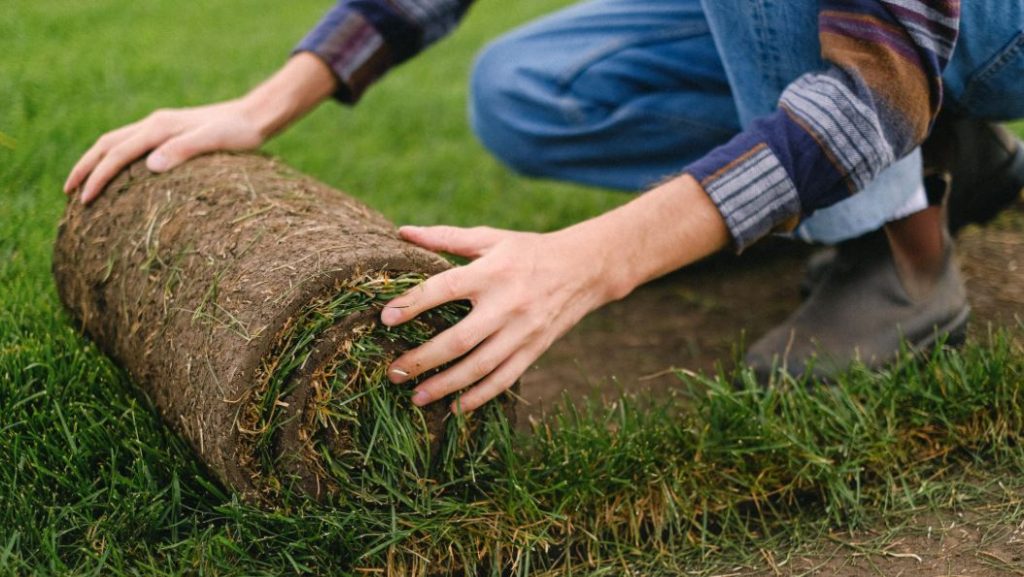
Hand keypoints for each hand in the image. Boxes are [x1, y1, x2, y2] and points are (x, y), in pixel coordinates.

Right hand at [63, 100, 266, 202]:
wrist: (256, 116)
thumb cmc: (239, 132)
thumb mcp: (214, 141)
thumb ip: (184, 150)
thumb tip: (151, 165)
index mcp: (160, 127)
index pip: (117, 153)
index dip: (98, 176)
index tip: (84, 200)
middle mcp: (155, 124)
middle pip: (107, 144)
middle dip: (85, 168)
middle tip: (68, 194)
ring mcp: (161, 126)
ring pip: (117, 142)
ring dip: (96, 162)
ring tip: (84, 186)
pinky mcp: (170, 132)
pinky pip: (132, 145)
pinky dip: (116, 158)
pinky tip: (119, 176)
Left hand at [382, 225, 623, 413]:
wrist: (584, 269)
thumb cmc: (528, 251)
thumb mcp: (490, 238)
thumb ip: (446, 237)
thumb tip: (403, 232)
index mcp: (491, 272)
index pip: (444, 289)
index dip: (413, 303)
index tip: (385, 319)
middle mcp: (506, 304)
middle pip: (458, 339)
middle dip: (422, 359)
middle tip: (393, 372)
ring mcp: (522, 331)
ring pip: (479, 367)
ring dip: (445, 385)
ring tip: (416, 396)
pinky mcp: (534, 350)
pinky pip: (504, 379)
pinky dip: (479, 397)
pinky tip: (455, 407)